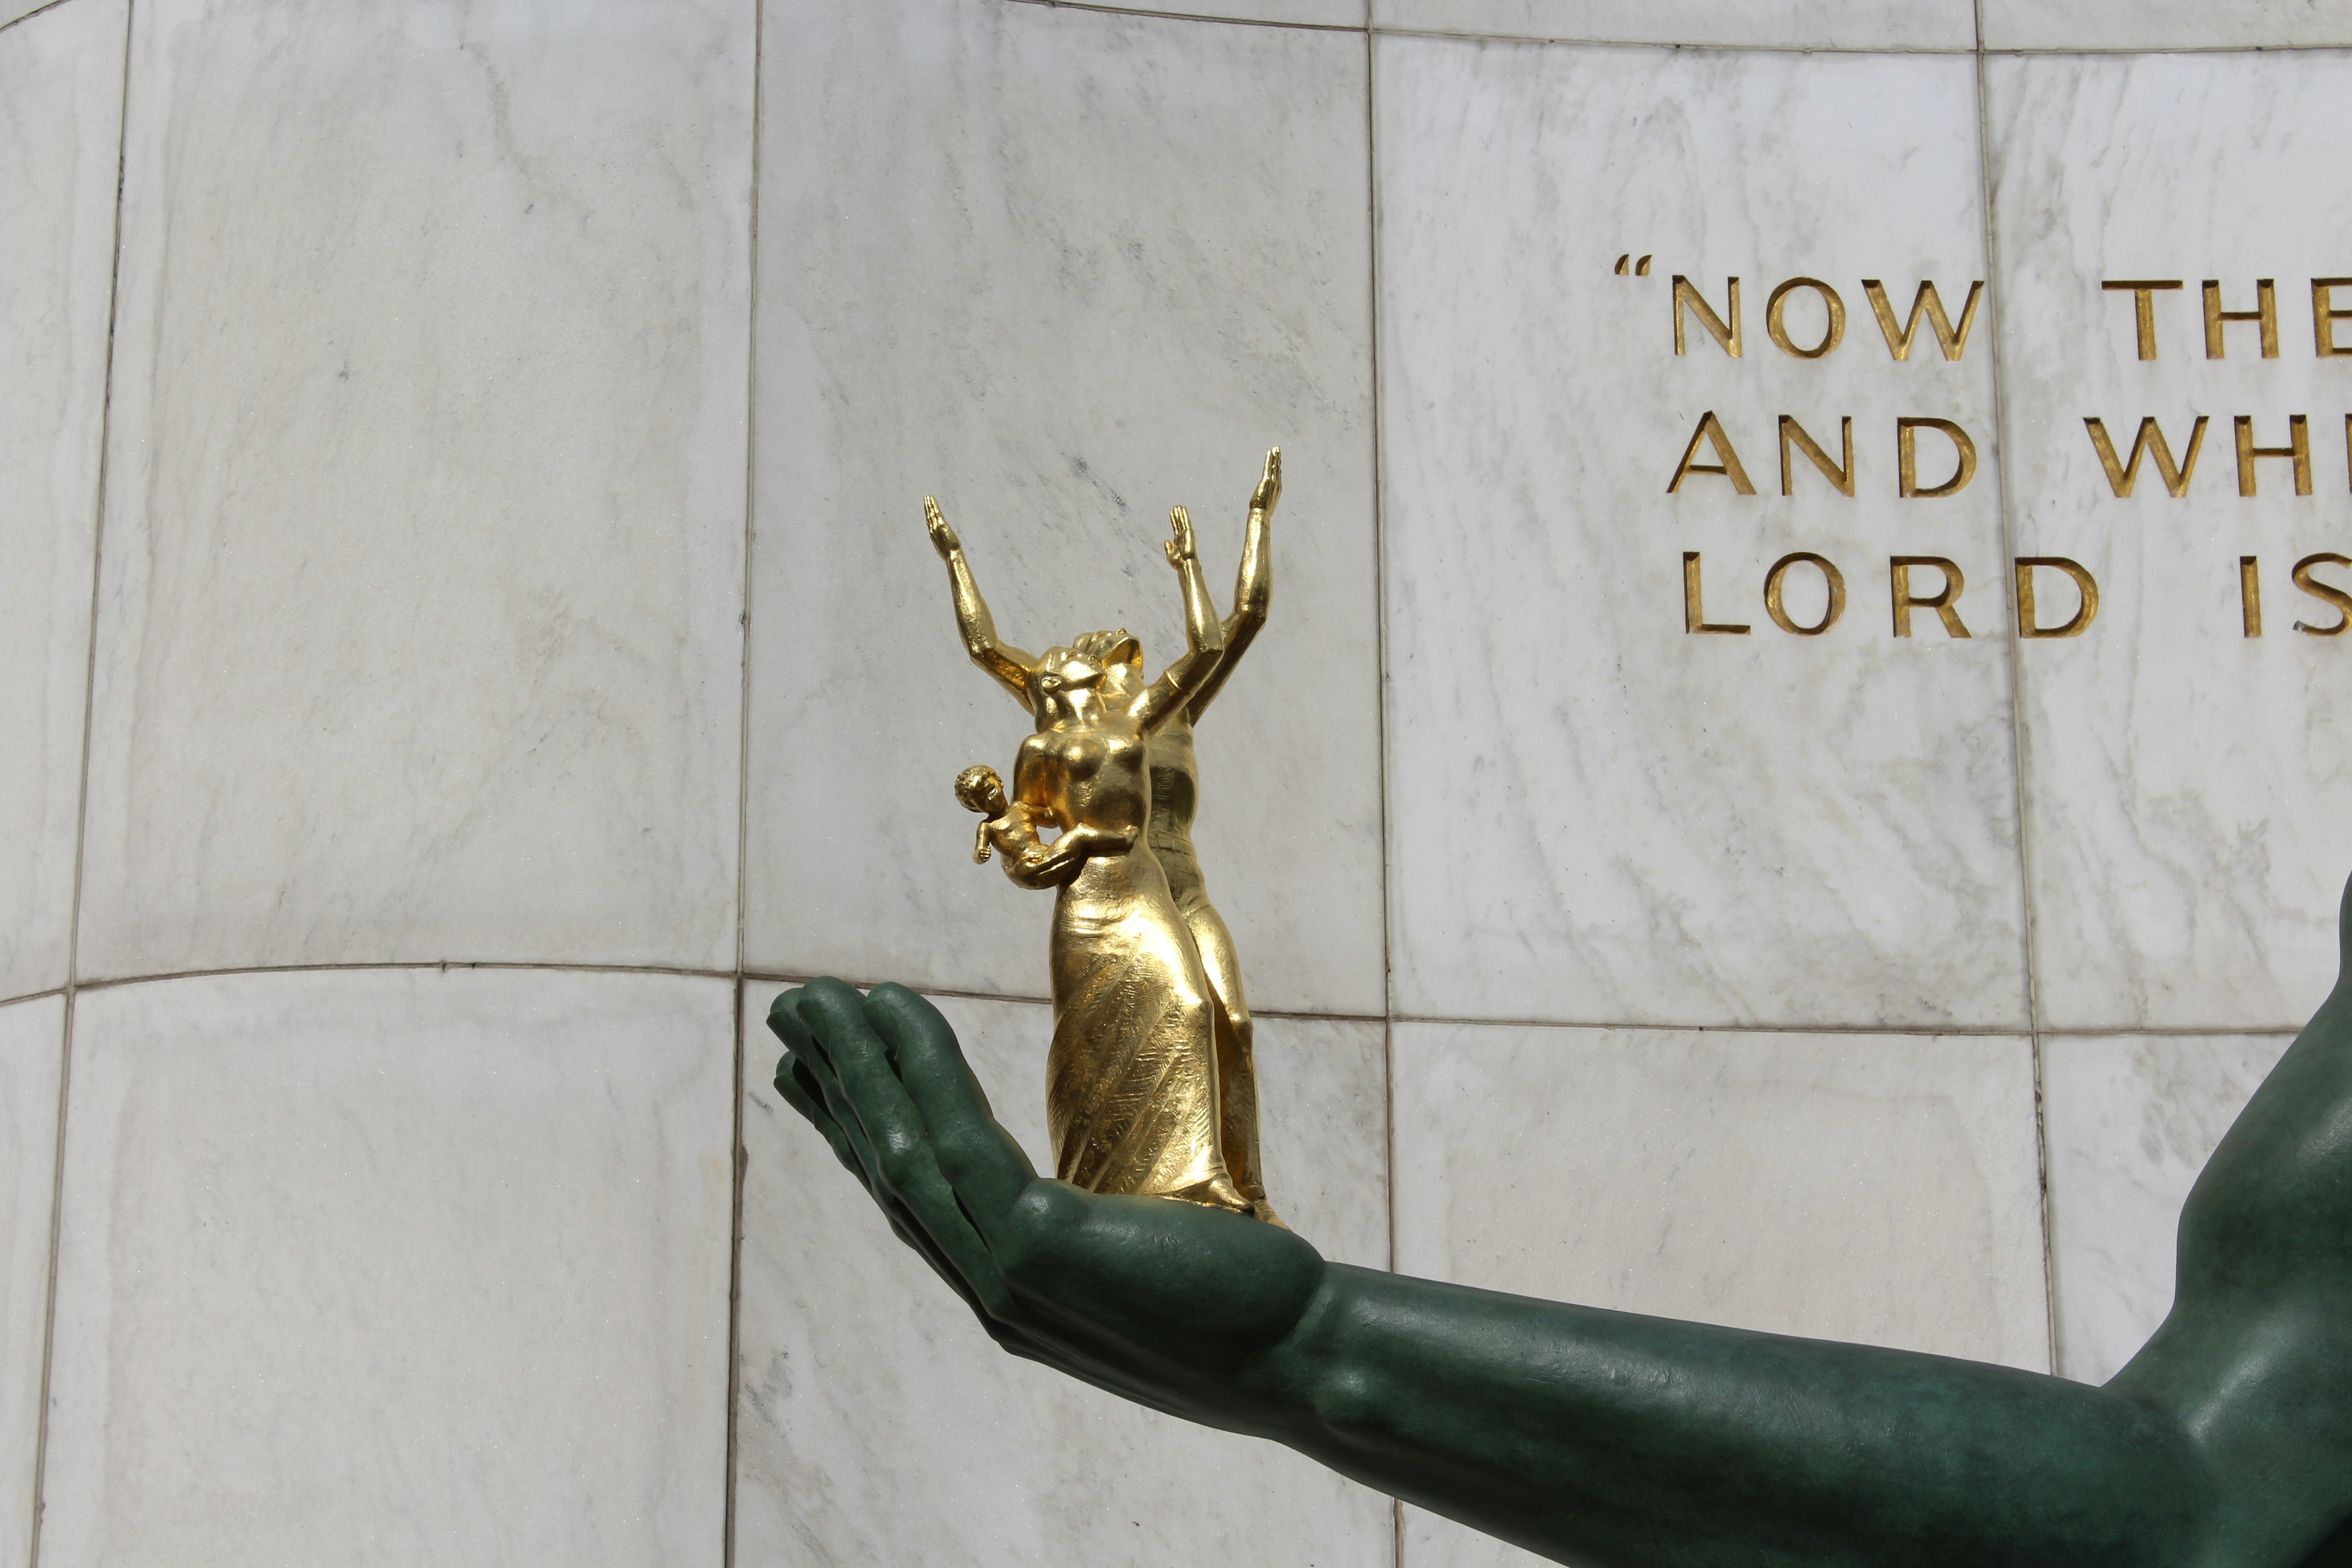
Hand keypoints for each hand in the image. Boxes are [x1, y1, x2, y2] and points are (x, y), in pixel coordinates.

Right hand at [769, 980, 1326, 1433]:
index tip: (815, 1073)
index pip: (913, 1202)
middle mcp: (991, 1292)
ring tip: (822, 997)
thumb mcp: (1139, 1258)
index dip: (854, 1131)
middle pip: (886, 1173)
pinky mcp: (1039, 1250)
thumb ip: (1087, 1226)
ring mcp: (1006, 1278)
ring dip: (856, 1065)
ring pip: (903, 1151)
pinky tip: (894, 1009)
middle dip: (833, 1088)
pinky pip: (959, 1143)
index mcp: (1011, 1293)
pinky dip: (921, 1068)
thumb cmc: (1241, 1302)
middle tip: (790, 1015)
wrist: (1299, 1357)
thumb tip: (1083, 1185)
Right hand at [924, 496, 961, 558]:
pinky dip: (933, 506)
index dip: (928, 514)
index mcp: (934, 534)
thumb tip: (945, 544)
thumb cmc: (950, 554)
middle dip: (927, 507)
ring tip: (928, 497)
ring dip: (929, 505)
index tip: (928, 507)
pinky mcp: (941, 525)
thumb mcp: (945, 547)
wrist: (952, 556)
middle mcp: (933, 530)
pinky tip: (932, 500)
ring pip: (932, 513)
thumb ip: (943, 542)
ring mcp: (937, 527)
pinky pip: (936, 513)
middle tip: (926, 498)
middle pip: (929, 516)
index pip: (930, 522)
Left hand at [1163, 505, 1196, 568]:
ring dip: (1181, 513)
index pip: (1176, 528)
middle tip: (1176, 506)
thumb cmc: (1178, 563)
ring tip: (1178, 506)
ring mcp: (1186, 534)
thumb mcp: (1169, 556)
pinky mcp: (1188, 533)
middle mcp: (1183, 536)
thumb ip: (1168, 548)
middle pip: (1179, 523)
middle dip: (1178, 515)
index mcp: (1178, 541)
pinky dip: (1184, 515)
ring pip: (1183, 521)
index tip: (1171, 512)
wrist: (1185, 564)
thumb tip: (1166, 540)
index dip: (1174, 520)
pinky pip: (1186, 522)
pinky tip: (1183, 509)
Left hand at [1250, 447, 1280, 516]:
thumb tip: (1263, 500)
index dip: (1278, 466)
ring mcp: (1272, 482)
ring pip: (1274, 466)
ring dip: (1275, 456)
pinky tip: (1270, 452)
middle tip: (1278, 449)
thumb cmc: (1262, 511)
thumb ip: (1267, 498)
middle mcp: (1277, 484)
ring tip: (1275, 448)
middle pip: (1277, 468)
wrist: (1261, 514)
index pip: (1278, 474)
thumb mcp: (1266, 503)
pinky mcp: (1266, 480)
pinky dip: (1269, 459)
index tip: (1277, 459)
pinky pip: (1268, 467)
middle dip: (1278, 458)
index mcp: (1277, 489)